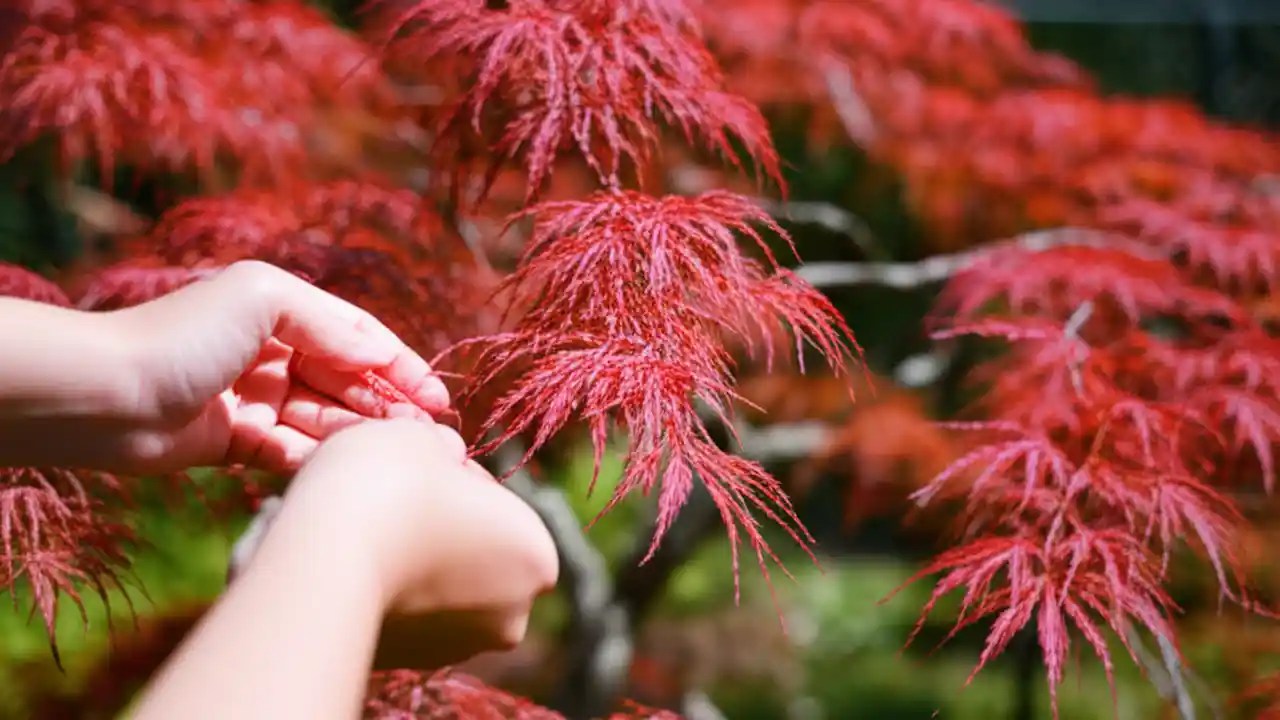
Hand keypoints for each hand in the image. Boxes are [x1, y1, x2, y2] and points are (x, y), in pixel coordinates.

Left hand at [86, 260, 448, 474]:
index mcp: (281, 311)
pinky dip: (315, 460)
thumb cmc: (182, 336)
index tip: (439, 400)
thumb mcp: (264, 299)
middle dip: (388, 408)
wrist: (106, 395)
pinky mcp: (236, 445)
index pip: (359, 341)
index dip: (401, 368)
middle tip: (428, 438)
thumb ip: (329, 323)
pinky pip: (290, 454)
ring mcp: (255, 401)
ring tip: (393, 455)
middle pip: (347, 384)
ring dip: (358, 437)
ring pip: (324, 422)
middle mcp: (272, 354)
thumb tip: (378, 354)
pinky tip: (342, 470)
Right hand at [233, 418, 559, 668]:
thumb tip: (442, 454)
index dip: (452, 478)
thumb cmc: (386, 484)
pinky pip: (394, 614)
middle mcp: (510, 616)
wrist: (322, 558)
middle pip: (468, 551)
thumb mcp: (421, 438)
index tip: (415, 466)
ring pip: (430, 585)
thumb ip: (442, 448)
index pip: (495, 505)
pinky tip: (345, 565)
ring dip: (403, 559)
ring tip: (359, 528)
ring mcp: (454, 649)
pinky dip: (377, 591)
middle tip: (385, 496)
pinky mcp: (401, 666)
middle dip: (433, 527)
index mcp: (538, 557)